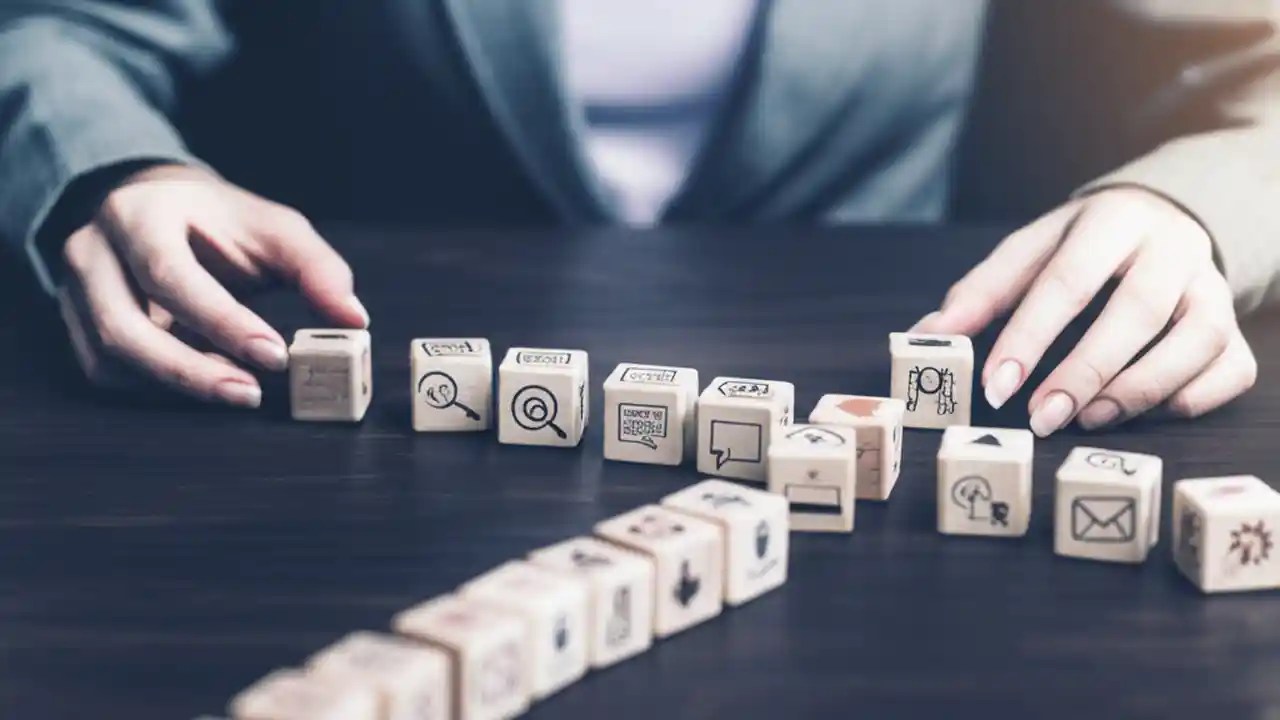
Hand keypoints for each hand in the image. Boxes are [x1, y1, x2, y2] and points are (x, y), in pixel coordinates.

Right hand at [58, 165, 367, 406]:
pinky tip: (206, 382)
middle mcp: (92, 252)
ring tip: (238, 389)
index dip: (221, 322)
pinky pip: (108, 372)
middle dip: (191, 371)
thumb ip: (317, 269)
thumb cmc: (220, 223)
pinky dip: (158, 387)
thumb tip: (353, 318)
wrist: (157, 206)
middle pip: (125, 327)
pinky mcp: (79, 326)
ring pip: (112, 357)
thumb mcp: (274, 229)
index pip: (170, 275)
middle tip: (251, 394)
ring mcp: (76, 292)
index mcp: (139, 214)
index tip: (274, 355)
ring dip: (177, 383)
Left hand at [912, 187, 1256, 435]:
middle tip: (1042, 418)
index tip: (995, 387)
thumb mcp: (1029, 252)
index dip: (1029, 337)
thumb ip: (981, 292)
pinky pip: (1232, 368)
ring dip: (1142, 389)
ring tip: (1089, 420)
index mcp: (1110, 220)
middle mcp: (1171, 248)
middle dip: (1086, 371)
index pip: (1067, 281)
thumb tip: (926, 335)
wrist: (1161, 221)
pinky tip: (1150, 413)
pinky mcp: (1234, 326)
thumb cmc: (1080, 248)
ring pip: (1197, 339)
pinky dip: (1194, 397)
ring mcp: (1212, 287)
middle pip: (1137, 310)